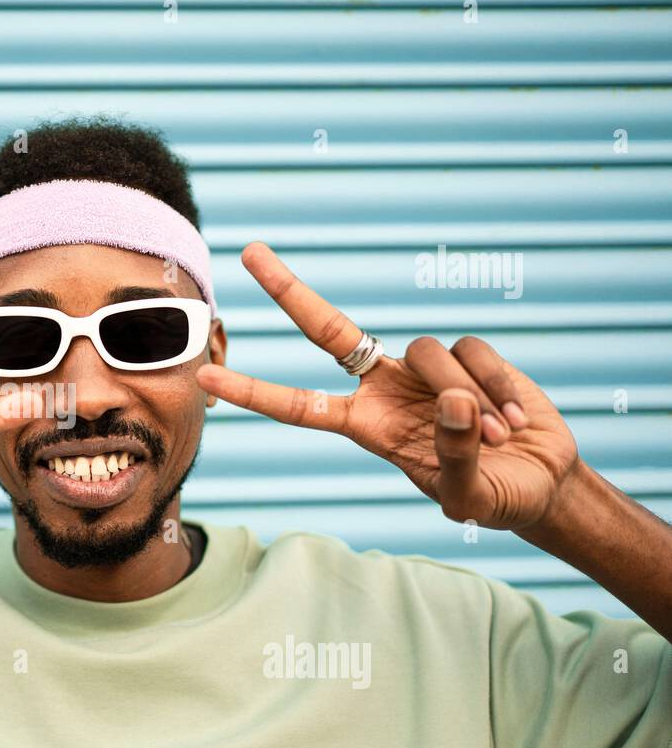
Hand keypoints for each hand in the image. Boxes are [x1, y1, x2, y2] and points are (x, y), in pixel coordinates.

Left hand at [196, 242, 579, 531]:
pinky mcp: (468, 355)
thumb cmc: (493, 496)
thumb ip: (455, 455)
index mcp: (366, 427)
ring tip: (496, 438)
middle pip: (329, 330)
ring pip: (427, 350)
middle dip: (290, 291)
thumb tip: (453, 402)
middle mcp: (384, 388)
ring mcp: (423, 369)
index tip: (206, 377)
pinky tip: (514, 420)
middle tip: (250, 251)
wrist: (541, 481)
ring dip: (467, 397)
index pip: (299, 407)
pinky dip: (497, 386)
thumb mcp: (468, 497)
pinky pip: (473, 353)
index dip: (254, 392)